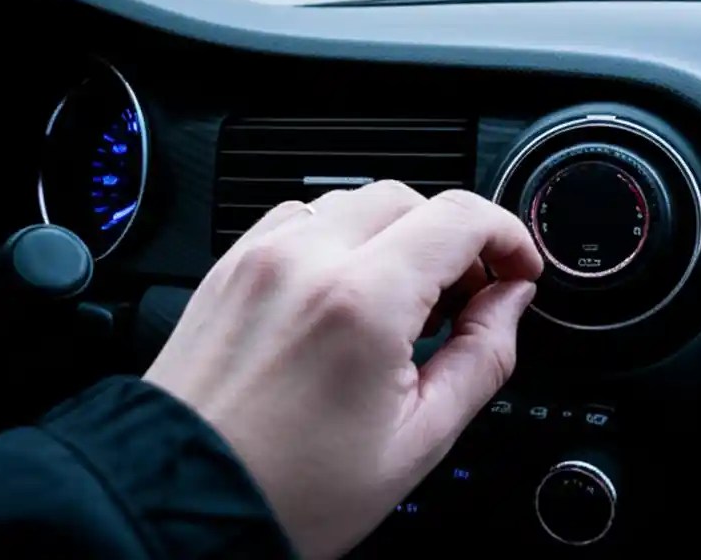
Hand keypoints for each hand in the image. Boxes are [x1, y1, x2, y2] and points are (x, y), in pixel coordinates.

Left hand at [143, 182, 542, 558]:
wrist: (181, 502)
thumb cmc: (289, 490)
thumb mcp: (418, 440)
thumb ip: (482, 357)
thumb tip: (509, 303)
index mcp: (361, 301)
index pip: (460, 218)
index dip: (508, 236)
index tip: (519, 268)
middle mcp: (306, 260)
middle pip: (411, 198)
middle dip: (455, 238)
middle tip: (468, 296)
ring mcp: (260, 258)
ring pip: (356, 201)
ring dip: (398, 234)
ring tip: (407, 301)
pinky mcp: (231, 267)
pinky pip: (303, 218)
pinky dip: (342, 239)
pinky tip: (350, 292)